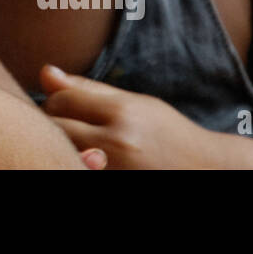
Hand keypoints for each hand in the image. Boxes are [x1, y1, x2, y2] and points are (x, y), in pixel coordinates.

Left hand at [40, 64, 220, 168]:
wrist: (207, 170)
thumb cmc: (168, 133)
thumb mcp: (135, 103)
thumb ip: (88, 89)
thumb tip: (45, 72)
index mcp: (122, 113)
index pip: (62, 100)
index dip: (55, 100)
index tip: (63, 104)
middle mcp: (117, 143)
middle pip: (55, 128)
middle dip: (52, 123)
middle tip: (64, 124)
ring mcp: (114, 169)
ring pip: (63, 151)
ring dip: (60, 144)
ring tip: (76, 140)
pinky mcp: (111, 182)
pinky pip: (77, 167)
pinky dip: (74, 161)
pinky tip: (85, 156)